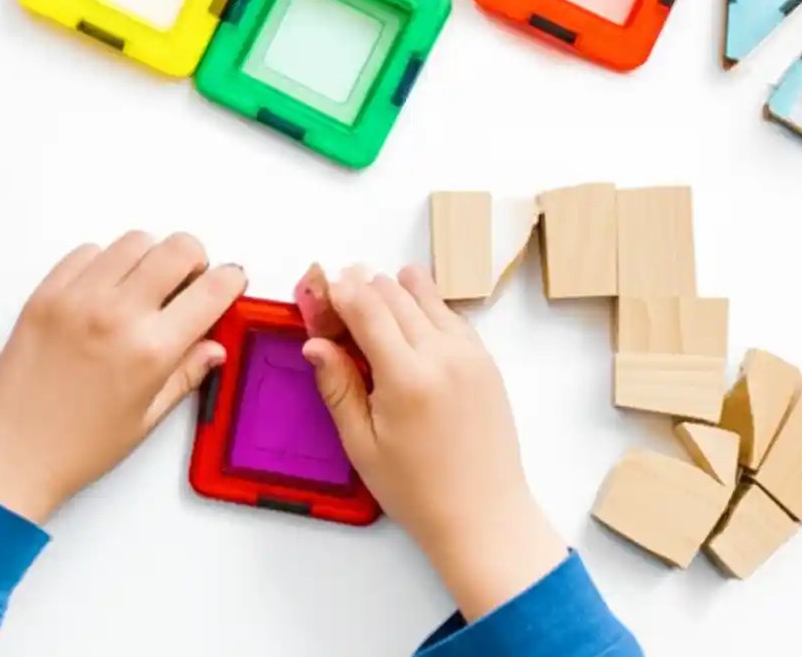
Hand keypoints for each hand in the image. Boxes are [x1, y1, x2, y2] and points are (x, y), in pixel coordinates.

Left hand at [0, 232, 246, 523]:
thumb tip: (214, 348)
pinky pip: (88, 252)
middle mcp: (116, 314)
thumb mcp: (147, 416)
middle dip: (195, 260)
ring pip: (134, 241)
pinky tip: (106, 292)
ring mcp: (78, 298)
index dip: (230, 281)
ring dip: (151, 257)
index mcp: (151, 350)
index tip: (230, 283)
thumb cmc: (76, 446)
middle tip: (188, 284)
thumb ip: (186, 373)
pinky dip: (106, 263)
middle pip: (177, 248)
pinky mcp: (46, 293)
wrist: (12, 453)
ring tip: (145, 288)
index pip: (211, 290)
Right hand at [303, 265, 565, 620]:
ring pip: (427, 297)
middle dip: (362, 286)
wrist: (484, 515)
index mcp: (406, 377)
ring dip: (396, 290)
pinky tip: (411, 319)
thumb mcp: (362, 445)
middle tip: (339, 297)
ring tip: (371, 298)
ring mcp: (470, 355)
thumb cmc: (416, 490)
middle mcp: (442, 355)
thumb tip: (314, 344)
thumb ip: (338, 387)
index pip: (367, 308)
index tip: (321, 291)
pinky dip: (427, 307)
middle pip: (395, 294)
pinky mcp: (487, 362)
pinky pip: (452, 316)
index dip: (340, 291)